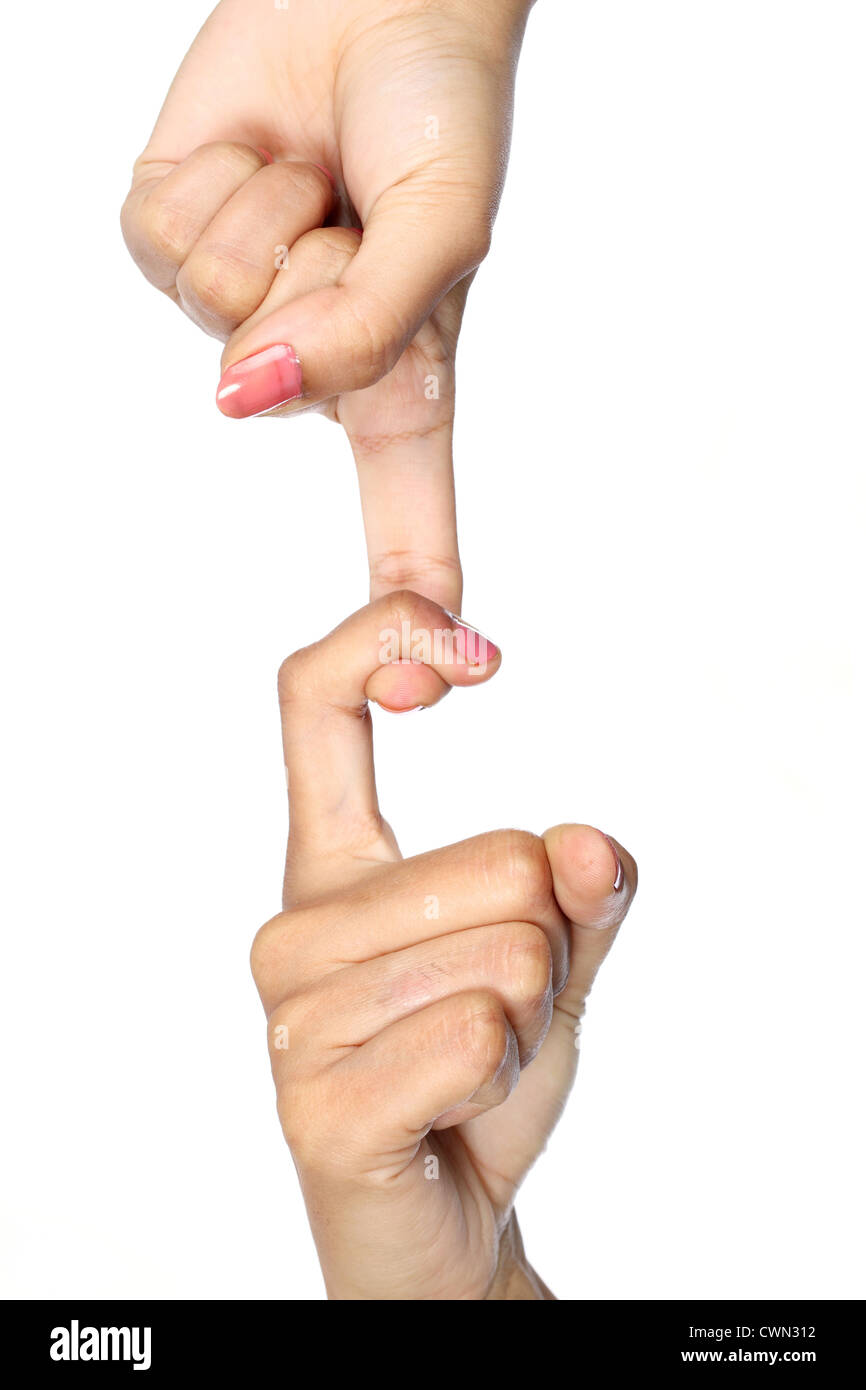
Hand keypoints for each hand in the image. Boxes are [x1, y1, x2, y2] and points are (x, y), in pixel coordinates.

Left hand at [121, 0, 534, 626]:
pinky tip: (256, 157)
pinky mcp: (168, 247)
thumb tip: (242, 397)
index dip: (415, 613)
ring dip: (276, 216)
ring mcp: (234, 316)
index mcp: (399, 383)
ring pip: (216, 309)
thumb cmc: (436, 112)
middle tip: (358, 214)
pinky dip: (216, 181)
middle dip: (324, 279)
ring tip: (315, 176)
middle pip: (280, 386)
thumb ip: (365, 329)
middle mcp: (310, 366)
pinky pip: (165, 245)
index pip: (409, 524)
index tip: (426, 682)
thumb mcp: (443, 231)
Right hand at [250, 593, 636, 1298]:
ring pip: (506, 956)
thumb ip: (580, 897)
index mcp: (331, 866)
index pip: (313, 704)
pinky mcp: (317, 1103)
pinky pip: (480, 1038)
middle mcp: (294, 924)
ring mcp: (294, 1014)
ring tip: (469, 1063)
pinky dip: (504, 1078)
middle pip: (502, 861)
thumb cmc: (479, 1073)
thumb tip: (586, 842)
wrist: (445, 1221)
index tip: (474, 654)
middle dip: (544, 949)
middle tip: (493, 1012)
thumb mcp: (546, 966)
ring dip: (527, 1021)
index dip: (381, 635)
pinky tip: (455, 1109)